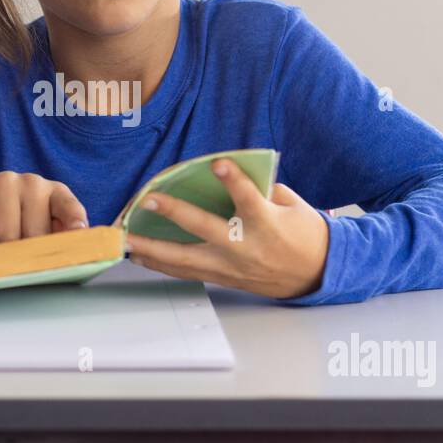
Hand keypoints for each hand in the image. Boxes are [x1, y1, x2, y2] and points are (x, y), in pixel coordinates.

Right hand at [0, 172, 88, 242]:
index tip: (79, 231)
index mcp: (56, 193)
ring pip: (8, 234)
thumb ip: (57, 238)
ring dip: (3, 245)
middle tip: (20, 245)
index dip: (75, 220)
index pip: (70, 207)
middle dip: (27, 249)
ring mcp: (6, 181)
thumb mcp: (41, 226)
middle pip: (36, 233)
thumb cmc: (16, 221)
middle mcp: (34, 183)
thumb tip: (68, 258)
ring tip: (2, 237)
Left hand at [125, 158, 329, 298]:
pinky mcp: (223, 278)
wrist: (317, 275)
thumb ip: (260, 188)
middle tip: (149, 200)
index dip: (235, 181)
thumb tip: (227, 172)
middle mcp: (246, 247)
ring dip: (152, 248)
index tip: (219, 164)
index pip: (250, 199)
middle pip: (206, 230)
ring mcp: (231, 266)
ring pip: (186, 259)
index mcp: (268, 223)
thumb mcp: (291, 204)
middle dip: (175, 214)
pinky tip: (139, 254)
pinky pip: (186, 272)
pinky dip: (160, 263)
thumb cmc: (305, 234)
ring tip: (126, 238)